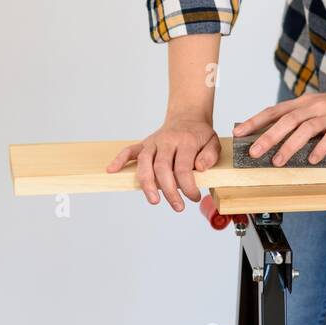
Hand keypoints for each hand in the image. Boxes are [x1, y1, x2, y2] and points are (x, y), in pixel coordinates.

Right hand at [106, 117, 220, 211]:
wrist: (187, 116)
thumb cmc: (200, 135)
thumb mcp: (214, 142)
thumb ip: (210, 155)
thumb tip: (200, 168)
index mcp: (185, 141)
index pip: (183, 168)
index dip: (188, 187)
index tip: (193, 197)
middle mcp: (167, 141)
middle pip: (162, 168)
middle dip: (169, 191)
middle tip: (178, 207)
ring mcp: (153, 142)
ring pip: (145, 162)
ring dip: (147, 183)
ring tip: (154, 201)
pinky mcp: (144, 143)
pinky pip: (129, 150)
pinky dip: (119, 160)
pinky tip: (112, 170)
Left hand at [233, 83, 325, 166]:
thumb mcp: (316, 107)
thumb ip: (298, 118)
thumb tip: (274, 134)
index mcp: (303, 102)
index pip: (274, 111)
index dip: (255, 121)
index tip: (238, 132)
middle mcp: (313, 106)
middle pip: (286, 120)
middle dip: (267, 137)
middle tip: (253, 152)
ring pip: (304, 129)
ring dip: (289, 146)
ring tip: (277, 162)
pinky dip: (319, 148)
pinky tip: (311, 160)